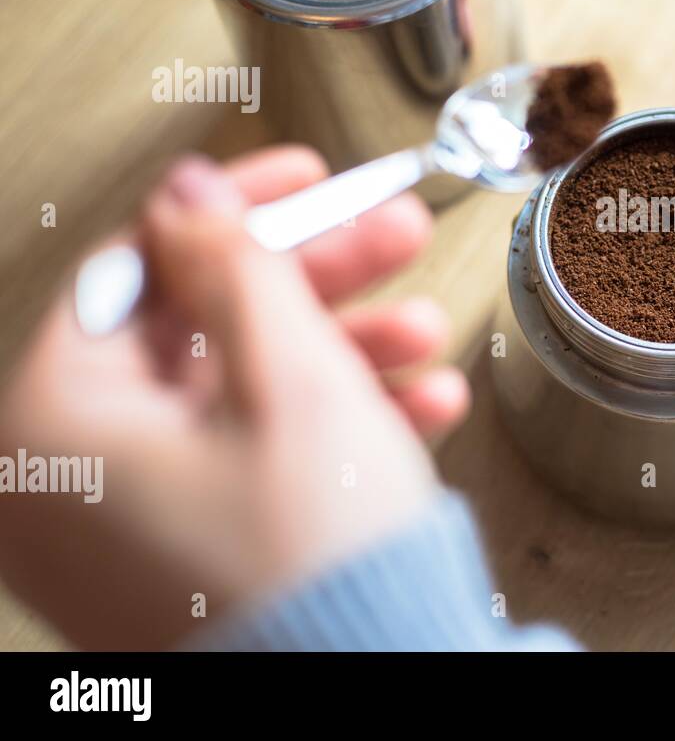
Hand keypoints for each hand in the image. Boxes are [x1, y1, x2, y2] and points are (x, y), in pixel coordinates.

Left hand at [0, 148, 468, 647]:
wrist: (376, 694)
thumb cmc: (314, 556)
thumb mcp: (290, 378)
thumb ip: (237, 265)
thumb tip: (190, 187)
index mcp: (55, 428)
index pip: (141, 269)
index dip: (237, 210)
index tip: (307, 178)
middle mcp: (73, 480)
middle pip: (203, 330)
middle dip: (318, 282)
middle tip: (392, 236)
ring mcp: (133, 524)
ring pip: (242, 393)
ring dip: (344, 354)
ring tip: (428, 334)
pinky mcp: (194, 553)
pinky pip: (256, 459)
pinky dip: (332, 427)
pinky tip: (418, 405)